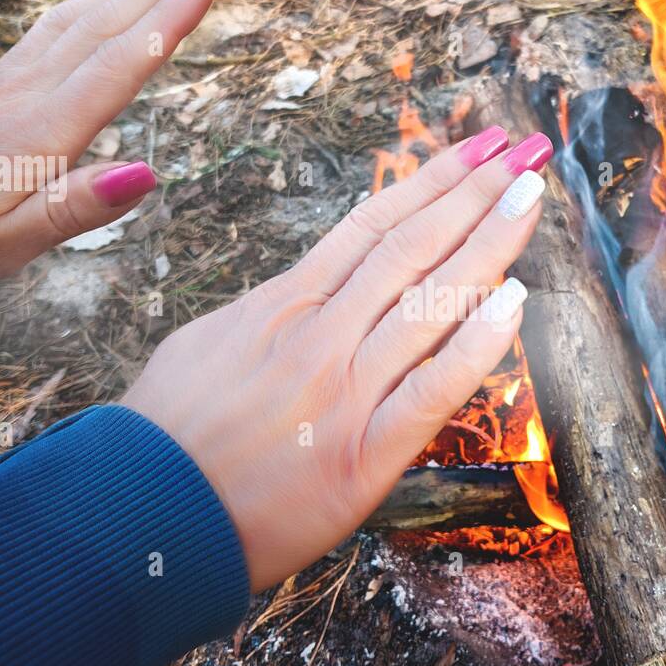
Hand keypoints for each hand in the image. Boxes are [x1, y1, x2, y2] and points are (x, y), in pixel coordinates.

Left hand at [0, 0, 222, 297]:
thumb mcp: (2, 247)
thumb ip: (72, 209)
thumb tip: (145, 175)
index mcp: (36, 137)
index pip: (114, 67)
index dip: (165, 22)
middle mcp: (25, 96)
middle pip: (103, 25)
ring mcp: (9, 83)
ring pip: (80, 17)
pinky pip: (55, 27)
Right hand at [122, 128, 553, 590]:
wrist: (135, 516)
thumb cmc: (164, 436)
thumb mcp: (209, 345)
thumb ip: (269, 314)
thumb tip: (310, 291)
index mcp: (282, 306)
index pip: (372, 226)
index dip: (432, 181)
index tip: (478, 149)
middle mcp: (319, 336)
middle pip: (412, 248)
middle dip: (476, 194)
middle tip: (526, 153)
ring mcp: (343, 392)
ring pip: (429, 302)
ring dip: (489, 244)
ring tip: (531, 196)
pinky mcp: (362, 456)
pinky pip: (430, 390)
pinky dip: (475, 345)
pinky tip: (515, 303)